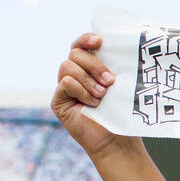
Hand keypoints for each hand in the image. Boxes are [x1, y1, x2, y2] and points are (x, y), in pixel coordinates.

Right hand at [52, 32, 140, 160]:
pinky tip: (92, 104)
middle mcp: (75, 74)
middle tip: (110, 81)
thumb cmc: (121, 114)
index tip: (100, 41)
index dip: (87, 39)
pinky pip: (65, 83)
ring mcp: (65, 87)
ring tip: (102, 96)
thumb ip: (112, 67)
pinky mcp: (58, 100)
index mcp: (89, 67)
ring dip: (88, 80)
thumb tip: (114, 48)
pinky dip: (80, 91)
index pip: (82, 45)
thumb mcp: (120, 86)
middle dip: (94, 64)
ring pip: (68, 66)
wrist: (116, 141)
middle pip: (75, 53)